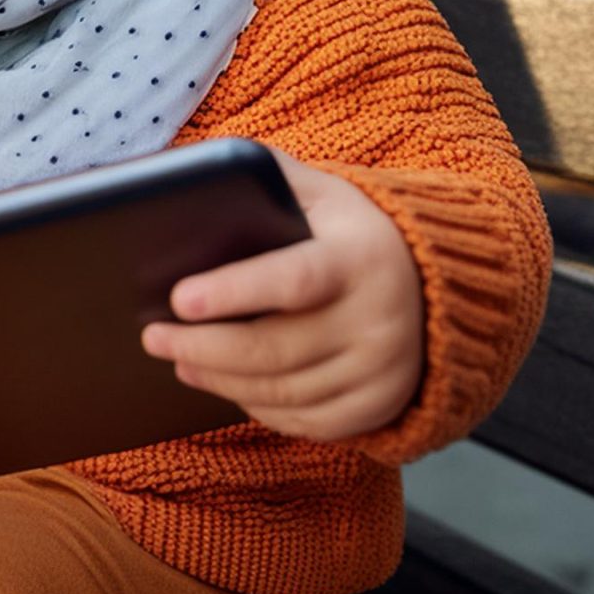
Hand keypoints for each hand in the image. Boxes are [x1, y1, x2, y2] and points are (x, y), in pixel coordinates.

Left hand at [141, 150, 423, 440]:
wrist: (439, 287)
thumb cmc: (353, 233)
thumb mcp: (326, 194)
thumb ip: (271, 178)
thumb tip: (195, 173)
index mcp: (360, 258)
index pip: (291, 280)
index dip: (233, 292)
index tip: (178, 298)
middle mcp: (379, 320)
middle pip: (275, 348)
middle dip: (203, 346)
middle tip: (153, 337)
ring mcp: (382, 372)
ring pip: (281, 389)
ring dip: (218, 378)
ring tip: (177, 358)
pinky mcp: (378, 408)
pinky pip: (302, 419)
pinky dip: (256, 404)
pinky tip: (222, 383)